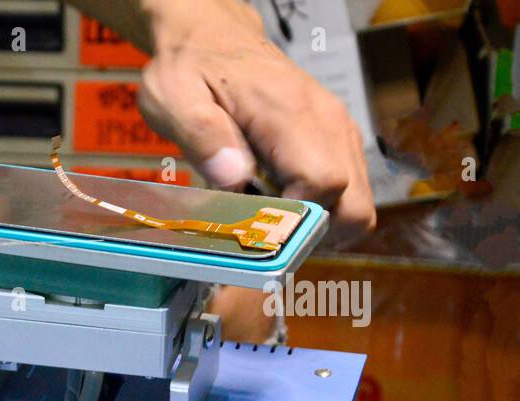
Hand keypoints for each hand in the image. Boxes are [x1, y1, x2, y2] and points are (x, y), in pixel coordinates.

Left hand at [91, 0, 376, 238]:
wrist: (213, 35)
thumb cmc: (191, 67)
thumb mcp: (174, 98)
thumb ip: (203, 138)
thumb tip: (233, 179)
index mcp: (289, 114)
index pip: (324, 183)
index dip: (294, 218)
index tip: (257, 224)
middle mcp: (327, 123)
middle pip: (354, 206)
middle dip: (314, 235)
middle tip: (266, 233)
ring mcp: (337, 132)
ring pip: (356, 205)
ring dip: (316, 226)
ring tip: (267, 216)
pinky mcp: (335, 140)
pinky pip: (347, 192)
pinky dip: (318, 210)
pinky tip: (276, 201)